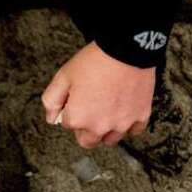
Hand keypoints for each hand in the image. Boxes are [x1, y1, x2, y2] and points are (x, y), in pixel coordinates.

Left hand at [41, 43, 155, 148]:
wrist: (125, 50)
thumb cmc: (95, 61)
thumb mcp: (63, 75)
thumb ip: (52, 100)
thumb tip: (51, 118)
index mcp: (79, 118)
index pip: (68, 125)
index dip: (71, 111)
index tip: (76, 100)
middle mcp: (100, 126)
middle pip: (88, 141)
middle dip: (86, 129)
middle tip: (90, 108)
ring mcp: (122, 124)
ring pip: (111, 139)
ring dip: (107, 129)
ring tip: (107, 108)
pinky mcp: (140, 117)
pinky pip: (133, 130)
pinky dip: (128, 123)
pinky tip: (124, 110)